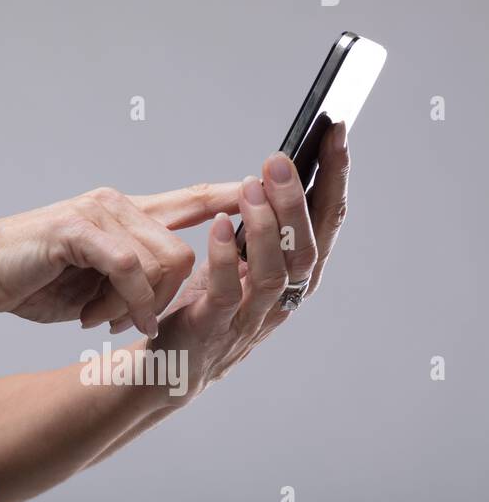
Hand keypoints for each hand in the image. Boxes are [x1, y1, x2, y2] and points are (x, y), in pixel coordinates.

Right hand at [0, 181, 240, 336]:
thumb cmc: (34, 279)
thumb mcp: (98, 280)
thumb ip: (136, 275)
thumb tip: (172, 293)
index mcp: (125, 213)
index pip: (195, 199)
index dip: (234, 198)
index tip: (274, 197)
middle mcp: (117, 205)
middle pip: (187, 249)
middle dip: (169, 297)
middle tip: (130, 322)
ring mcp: (98, 213)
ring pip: (164, 260)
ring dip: (141, 304)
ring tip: (104, 319)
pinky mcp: (77, 229)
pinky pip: (128, 267)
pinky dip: (127, 301)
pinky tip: (108, 320)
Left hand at [128, 121, 349, 402]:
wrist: (166, 368)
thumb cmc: (205, 307)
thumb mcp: (237, 261)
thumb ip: (258, 228)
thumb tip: (272, 171)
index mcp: (292, 276)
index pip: (326, 223)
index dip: (334, 180)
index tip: (335, 133)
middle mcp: (281, 299)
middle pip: (308, 249)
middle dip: (298, 201)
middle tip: (280, 160)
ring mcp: (249, 319)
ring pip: (276, 272)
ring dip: (266, 227)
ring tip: (251, 188)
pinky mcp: (212, 331)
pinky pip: (228, 294)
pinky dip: (225, 259)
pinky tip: (217, 226)